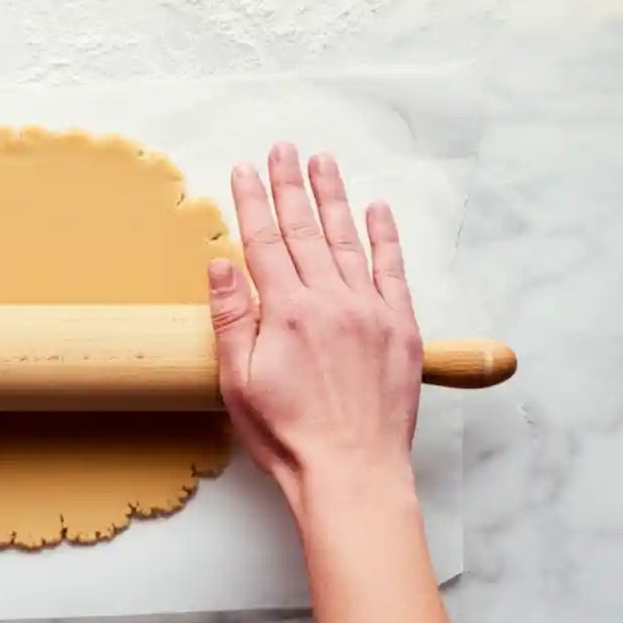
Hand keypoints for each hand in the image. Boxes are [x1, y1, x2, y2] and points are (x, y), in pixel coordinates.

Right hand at [207, 142, 422, 511]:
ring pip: (347, 240)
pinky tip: (376, 209)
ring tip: (322, 162)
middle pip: (304, 230)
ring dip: (332, 197)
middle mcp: (331, 301)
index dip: (252, 201)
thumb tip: (221, 263)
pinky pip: (392, 270)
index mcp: (286, 312)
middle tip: (282, 148)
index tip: (244, 169)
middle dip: (289, 185)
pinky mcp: (401, 328)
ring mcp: (370, 311)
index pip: (263, 242)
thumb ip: (231, 318)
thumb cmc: (289, 436)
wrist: (352, 473)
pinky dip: (385, 236)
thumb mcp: (239, 383)